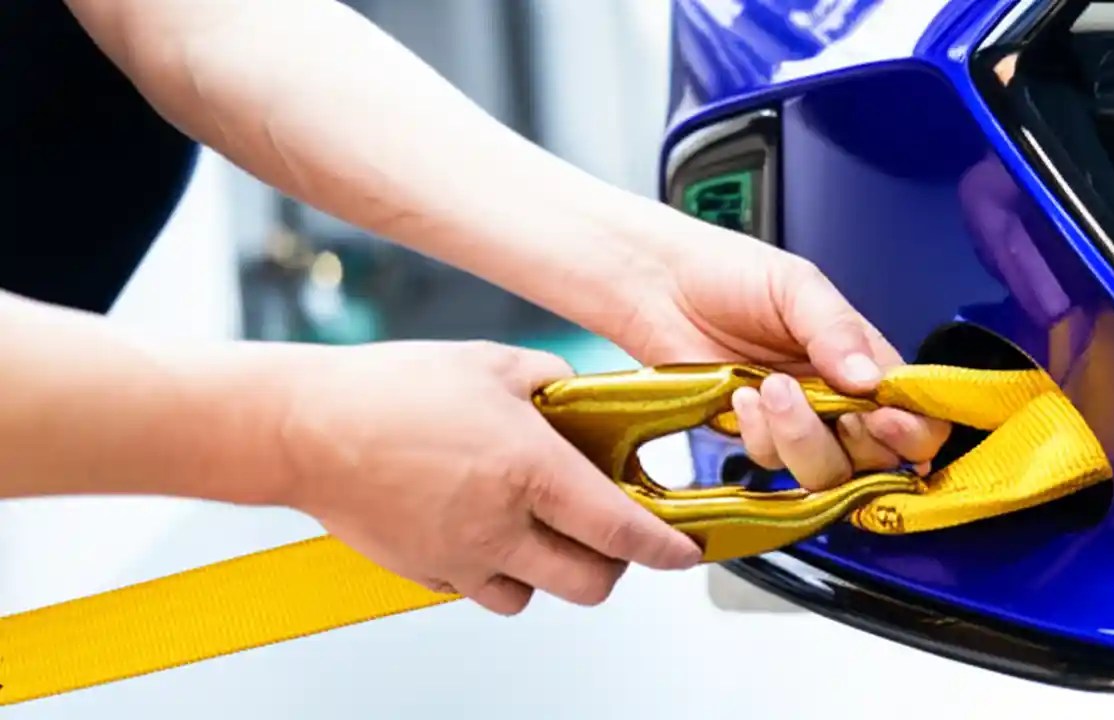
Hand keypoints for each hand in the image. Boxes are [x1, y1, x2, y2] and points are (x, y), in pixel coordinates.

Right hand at [272, 340, 701, 614]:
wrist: (305, 426)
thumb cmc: (388, 390)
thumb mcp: (492, 364)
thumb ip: (553, 382)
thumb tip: (583, 397)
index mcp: (528, 470)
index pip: (620, 529)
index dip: (664, 548)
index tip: (683, 551)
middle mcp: (499, 525)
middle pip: (590, 583)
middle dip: (614, 566)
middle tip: (610, 533)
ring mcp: (460, 557)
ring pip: (534, 595)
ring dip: (551, 570)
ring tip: (537, 525)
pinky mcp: (426, 572)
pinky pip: (480, 589)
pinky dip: (496, 570)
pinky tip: (482, 525)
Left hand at [618, 219, 950, 490]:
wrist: (657, 284)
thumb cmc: (727, 272)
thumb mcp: (795, 286)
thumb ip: (837, 329)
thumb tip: (871, 379)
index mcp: (863, 357)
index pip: (916, 412)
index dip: (913, 428)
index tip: (888, 418)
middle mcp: (837, 398)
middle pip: (877, 456)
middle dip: (858, 441)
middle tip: (832, 407)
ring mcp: (796, 423)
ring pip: (825, 471)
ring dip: (801, 436)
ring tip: (770, 388)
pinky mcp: (752, 437)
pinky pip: (770, 462)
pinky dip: (758, 434)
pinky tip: (740, 396)